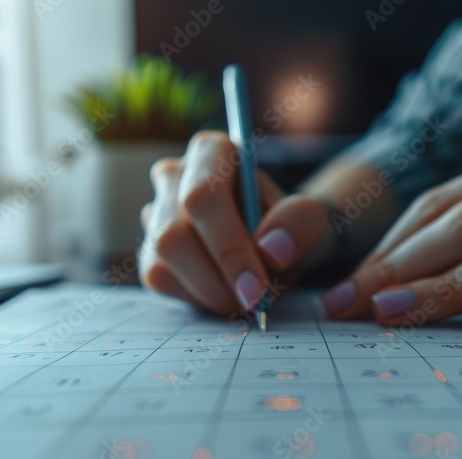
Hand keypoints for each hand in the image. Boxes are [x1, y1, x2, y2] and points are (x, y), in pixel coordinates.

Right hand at [138, 131, 332, 314]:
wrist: (277, 245)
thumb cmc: (290, 225)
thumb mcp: (311, 220)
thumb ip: (299, 224)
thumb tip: (270, 250)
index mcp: (212, 152)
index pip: (203, 197)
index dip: (228, 248)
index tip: (257, 290)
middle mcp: (174, 175)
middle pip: (175, 235)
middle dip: (218, 280)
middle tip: (255, 305)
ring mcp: (156, 213)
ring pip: (162, 261)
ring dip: (209, 292)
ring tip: (247, 298)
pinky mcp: (150, 250)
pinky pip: (160, 281)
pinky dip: (197, 298)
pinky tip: (225, 293)